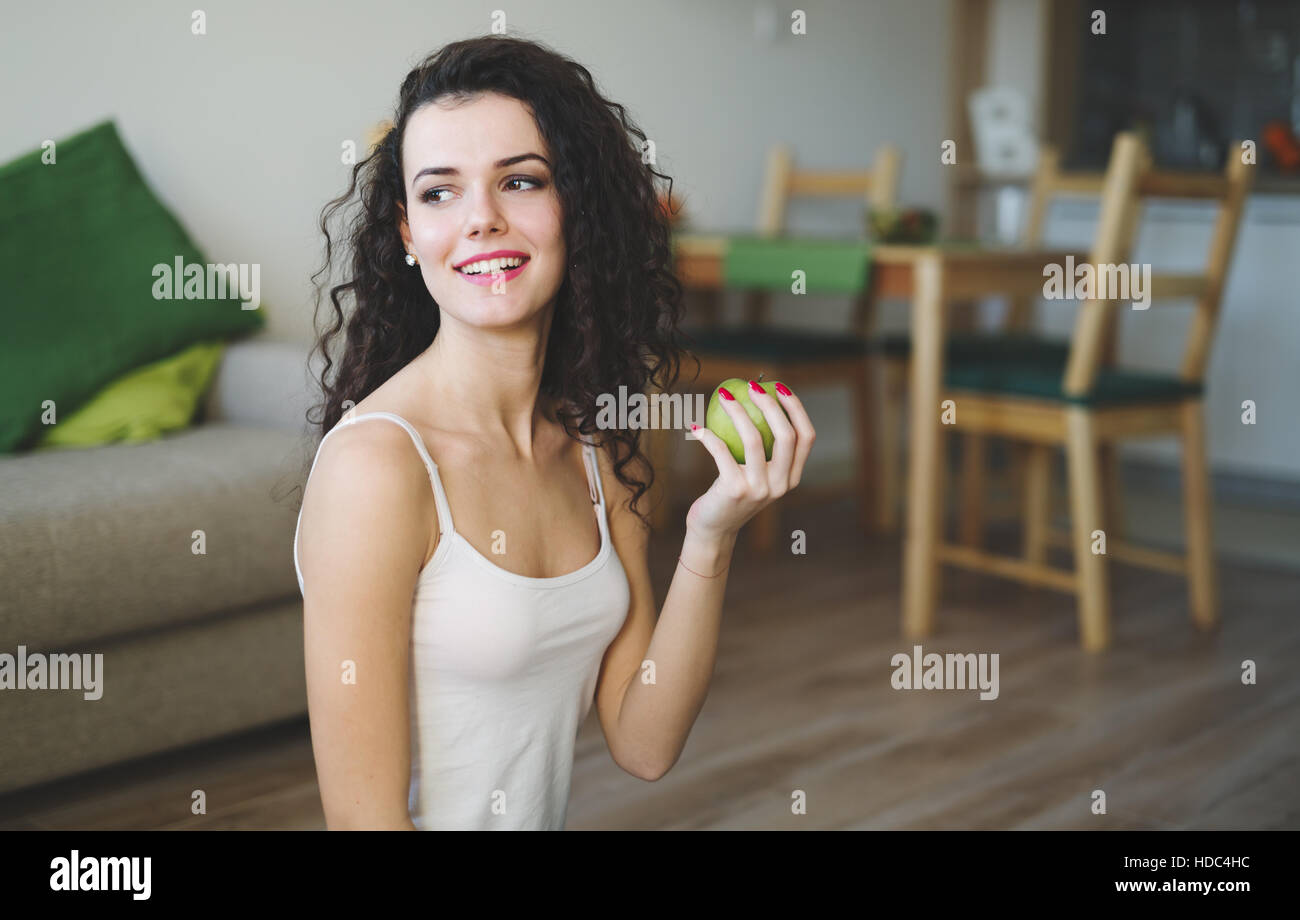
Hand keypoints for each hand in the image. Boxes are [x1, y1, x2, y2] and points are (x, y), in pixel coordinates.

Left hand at [684, 380, 814, 542]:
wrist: (714, 528)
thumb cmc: (734, 493)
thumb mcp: (758, 475)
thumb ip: (766, 451)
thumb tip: (759, 400)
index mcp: (792, 478)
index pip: (806, 437)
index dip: (796, 409)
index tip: (780, 387)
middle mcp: (781, 485)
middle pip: (786, 435)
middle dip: (771, 404)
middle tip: (752, 386)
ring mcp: (759, 489)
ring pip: (754, 440)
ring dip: (738, 412)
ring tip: (724, 396)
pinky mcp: (734, 490)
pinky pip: (722, 452)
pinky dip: (708, 436)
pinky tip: (696, 426)